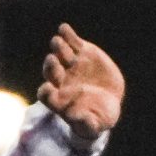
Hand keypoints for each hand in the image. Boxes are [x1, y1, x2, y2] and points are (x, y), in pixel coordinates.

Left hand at [37, 23, 123, 147]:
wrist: (110, 101)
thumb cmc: (98, 118)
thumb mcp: (94, 126)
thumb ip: (85, 124)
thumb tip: (78, 119)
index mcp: (59, 98)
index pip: (45, 94)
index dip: (46, 92)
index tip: (50, 89)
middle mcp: (61, 79)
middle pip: (50, 70)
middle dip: (50, 65)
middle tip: (53, 61)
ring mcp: (70, 64)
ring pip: (58, 52)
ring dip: (57, 47)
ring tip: (58, 42)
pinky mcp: (82, 52)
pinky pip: (71, 41)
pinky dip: (67, 34)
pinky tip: (64, 29)